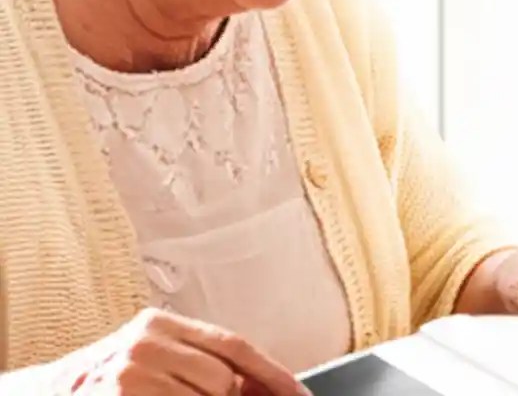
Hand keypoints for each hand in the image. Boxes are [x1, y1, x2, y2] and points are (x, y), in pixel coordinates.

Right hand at [61, 308, 308, 394]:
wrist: (49, 395)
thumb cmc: (110, 381)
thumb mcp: (157, 360)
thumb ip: (206, 365)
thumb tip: (269, 389)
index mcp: (161, 324)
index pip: (234, 345)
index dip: (273, 374)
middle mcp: (147, 343)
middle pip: (223, 379)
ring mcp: (131, 373)